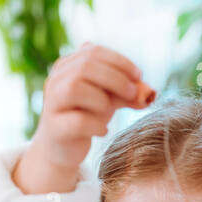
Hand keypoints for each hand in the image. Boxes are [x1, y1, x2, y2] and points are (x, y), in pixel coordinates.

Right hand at [12, 41, 155, 194]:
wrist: (64, 149)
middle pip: (85, 67)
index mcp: (68, 67)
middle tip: (133, 93)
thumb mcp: (109, 100)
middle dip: (115, 79)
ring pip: (75, 89)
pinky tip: (103, 131)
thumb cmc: (87, 117)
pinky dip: (96, 125)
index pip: (93, 51)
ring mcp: (52, 104)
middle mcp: (55, 81)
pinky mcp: (55, 128)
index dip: (119, 61)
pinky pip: (78, 121)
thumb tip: (150, 92)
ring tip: (110, 112)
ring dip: (102, 100)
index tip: (138, 76)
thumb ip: (127, 93)